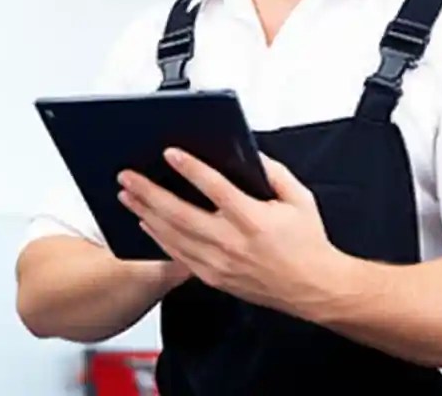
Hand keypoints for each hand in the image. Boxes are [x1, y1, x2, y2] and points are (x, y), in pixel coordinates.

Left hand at [117, 148, 337, 316]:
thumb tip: (250, 154)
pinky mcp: (214, 277)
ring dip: (146, 213)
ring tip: (127, 194)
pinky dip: (158, 238)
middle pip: (180, 214)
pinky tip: (146, 222)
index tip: (170, 154)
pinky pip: (178, 256)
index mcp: (254, 220)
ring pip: (172, 236)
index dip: (190, 169)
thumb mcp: (300, 199)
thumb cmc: (308, 245)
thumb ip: (274, 172)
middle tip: (128, 176)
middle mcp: (232, 243)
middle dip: (149, 192)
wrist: (314, 289)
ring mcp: (220, 263)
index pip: (215, 188)